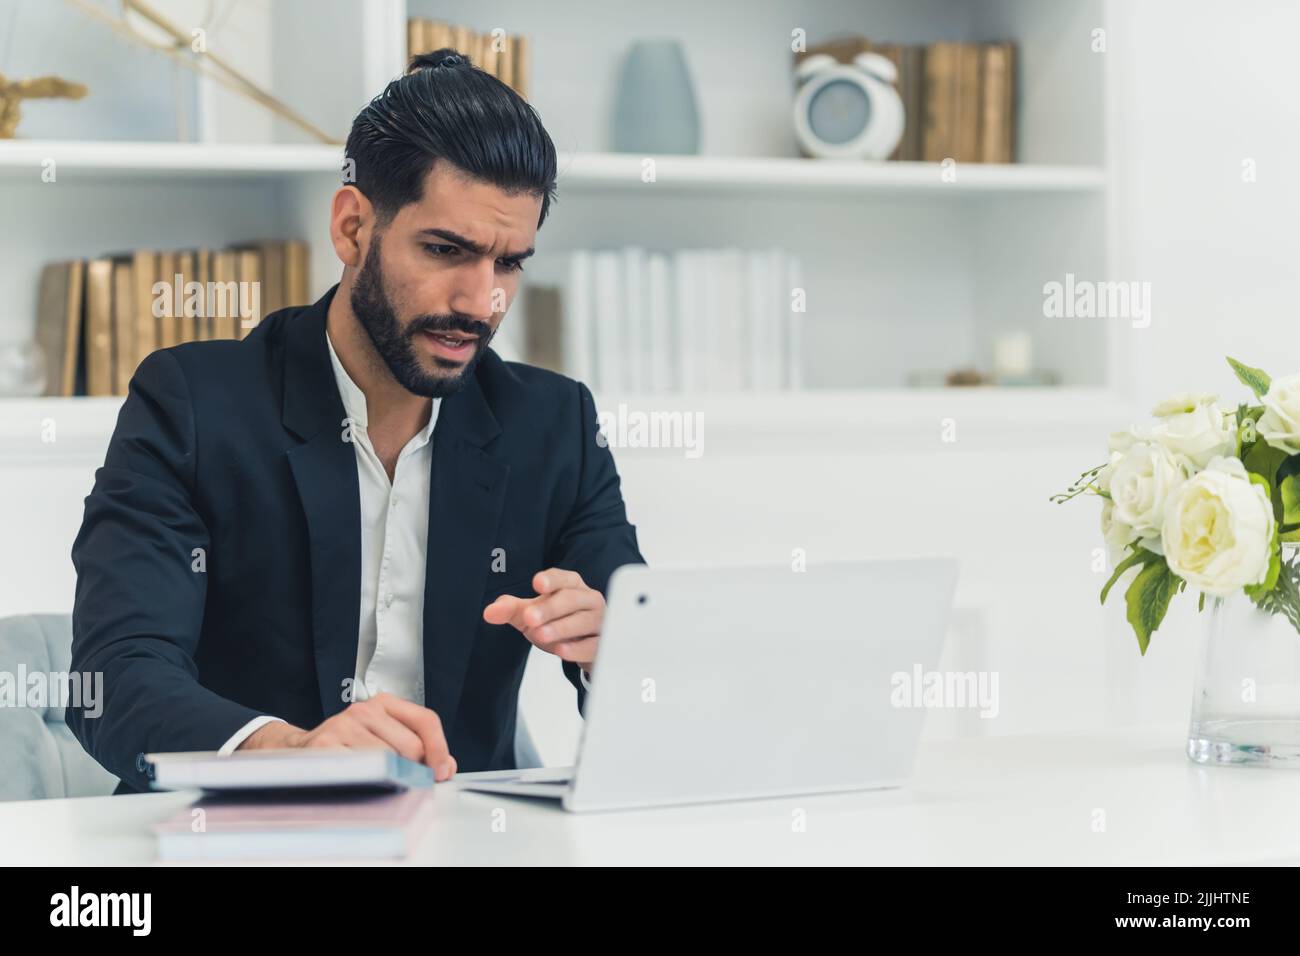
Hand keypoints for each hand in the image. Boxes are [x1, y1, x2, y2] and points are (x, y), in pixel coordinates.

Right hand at [238, 692, 456, 780]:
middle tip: (403, 781)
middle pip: (411, 746)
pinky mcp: (325, 745)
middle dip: (413, 770)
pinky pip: (361, 770)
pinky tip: (360, 781)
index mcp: (384, 704)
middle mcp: (365, 709)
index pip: (426, 719)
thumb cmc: (347, 748)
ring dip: (389, 778)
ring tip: (376, 781)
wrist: (297, 752)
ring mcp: (343, 725)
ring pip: (388, 761)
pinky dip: (367, 781)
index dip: (439, 748)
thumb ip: (419, 750)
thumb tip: (446, 767)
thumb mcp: (384, 739)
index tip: (443, 771)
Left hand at [482, 568, 602, 675]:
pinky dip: (578, 648)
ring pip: (584, 621)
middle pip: (571, 599)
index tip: (536, 583)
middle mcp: (589, 599)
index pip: (563, 578)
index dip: (551, 580)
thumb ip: (510, 610)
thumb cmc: (559, 622)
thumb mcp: (531, 615)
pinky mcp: (604, 644)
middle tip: (529, 617)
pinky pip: (594, 644)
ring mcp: (600, 621)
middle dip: (550, 608)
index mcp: (572, 586)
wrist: (585, 647)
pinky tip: (562, 651)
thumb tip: (489, 612)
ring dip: (562, 628)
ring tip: (540, 635)